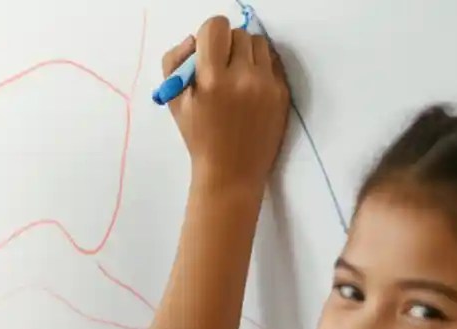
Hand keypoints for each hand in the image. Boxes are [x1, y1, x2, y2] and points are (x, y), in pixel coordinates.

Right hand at [162, 15, 289, 187]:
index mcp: (211, 79)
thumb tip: (193, 40)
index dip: (209, 35)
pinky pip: (273, 62)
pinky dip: (261, 68)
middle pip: (239, 33)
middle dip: (228, 46)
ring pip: (259, 43)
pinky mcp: (282, 93)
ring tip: (238, 76)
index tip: (208, 51)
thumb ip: (174, 62)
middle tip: (222, 67)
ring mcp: (266, 85)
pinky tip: (251, 88)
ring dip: (247, 53)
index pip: (216, 27)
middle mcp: (242, 77)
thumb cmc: (198, 137)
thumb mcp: (174, 101)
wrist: (231, 173)